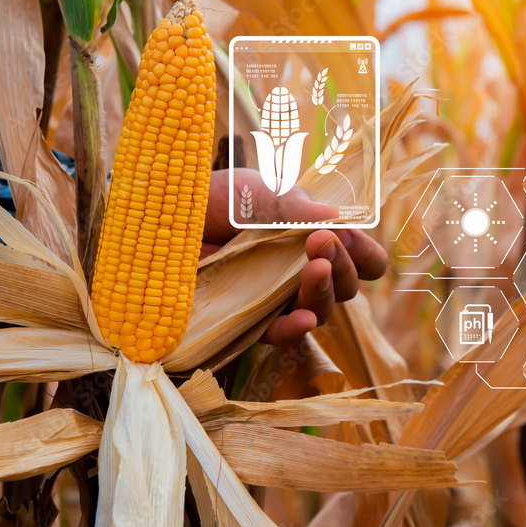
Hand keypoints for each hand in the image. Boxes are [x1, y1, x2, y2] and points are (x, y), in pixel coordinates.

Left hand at [203, 168, 387, 344]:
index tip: (352, 238)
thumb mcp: (256, 192)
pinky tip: (303, 318)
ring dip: (324, 292)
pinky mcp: (248, 321)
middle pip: (346, 286)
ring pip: (320, 310)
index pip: (361, 257)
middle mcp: (302, 272)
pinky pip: (279, 334)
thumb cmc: (213, 199)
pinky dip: (294, 329)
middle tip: (324, 243)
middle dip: (343, 265)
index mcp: (314, 238)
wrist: (160, 215)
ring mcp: (278, 299)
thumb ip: (293, 206)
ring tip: (315, 268)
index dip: (365, 253)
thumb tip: (334, 217)